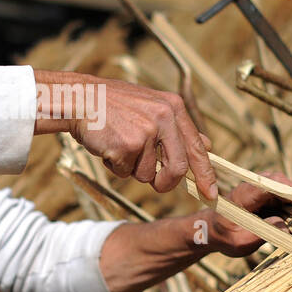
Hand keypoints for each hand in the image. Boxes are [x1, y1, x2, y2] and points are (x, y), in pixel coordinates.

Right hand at [34, 70, 218, 198]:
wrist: (80, 98)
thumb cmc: (115, 104)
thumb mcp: (152, 105)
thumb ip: (177, 126)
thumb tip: (206, 145)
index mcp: (173, 108)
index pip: (196, 147)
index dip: (205, 173)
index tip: (210, 193)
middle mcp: (164, 118)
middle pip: (178, 168)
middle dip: (167, 183)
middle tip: (158, 185)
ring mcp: (145, 132)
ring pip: (147, 173)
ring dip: (132, 168)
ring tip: (119, 145)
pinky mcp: (126, 145)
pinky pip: (125, 172)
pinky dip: (115, 166)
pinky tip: (108, 145)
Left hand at [206, 170, 291, 257]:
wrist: (211, 229)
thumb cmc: (224, 236)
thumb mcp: (239, 242)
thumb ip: (260, 234)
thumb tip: (284, 225)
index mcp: (245, 194)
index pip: (271, 186)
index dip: (291, 191)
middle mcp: (253, 185)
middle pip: (282, 183)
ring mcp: (260, 187)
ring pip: (285, 187)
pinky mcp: (266, 193)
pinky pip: (284, 194)